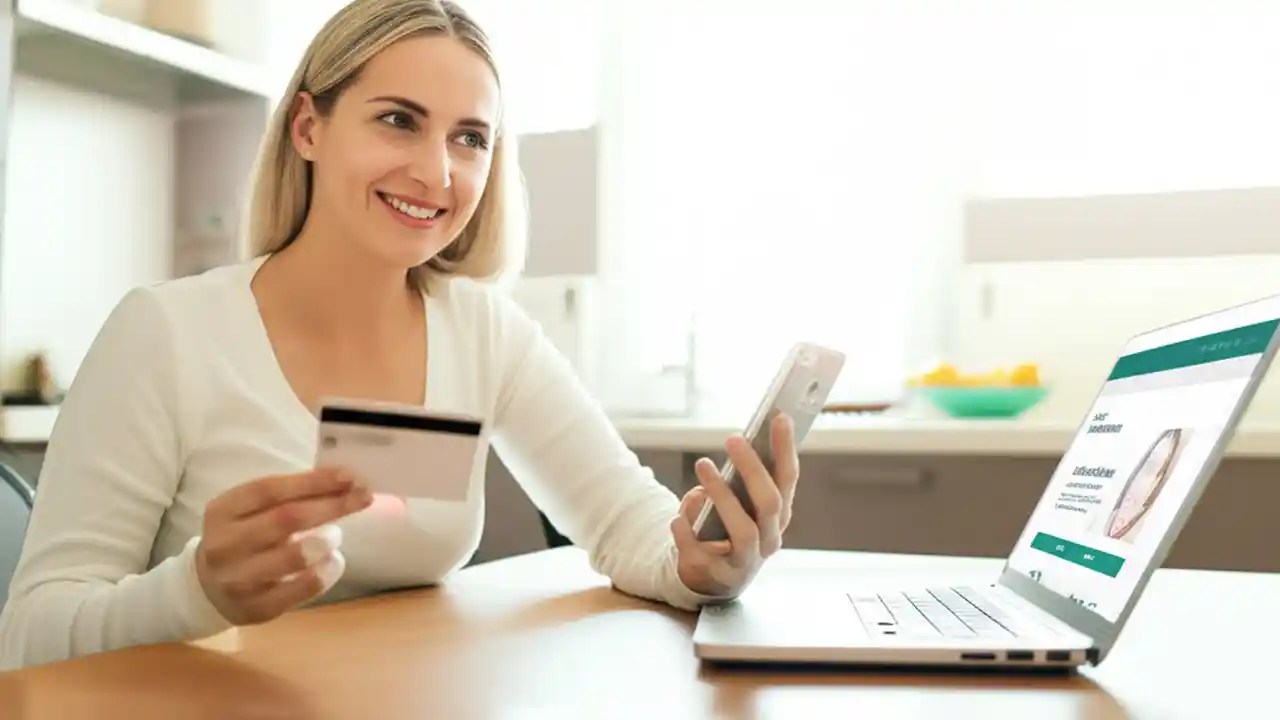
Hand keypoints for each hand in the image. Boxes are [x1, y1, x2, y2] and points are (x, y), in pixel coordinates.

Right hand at [195, 467, 372, 624]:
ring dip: (327, 541)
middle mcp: (225, 544)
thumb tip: (345, 480)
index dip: (313, 481)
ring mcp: (238, 579)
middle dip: (331, 506)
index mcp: (223, 510)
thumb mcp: (252, 511)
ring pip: (293, 556)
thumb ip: (289, 496)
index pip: (270, 489)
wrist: (207, 589)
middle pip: (286, 519)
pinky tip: (334, 561)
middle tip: (363, 497)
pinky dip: (326, 572)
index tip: (349, 476)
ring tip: (336, 535)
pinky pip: (300, 589)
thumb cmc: (244, 538)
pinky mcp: (256, 608)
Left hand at [670, 413, 798, 597]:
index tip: (780, 417)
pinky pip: (699, 549)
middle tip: (733, 438)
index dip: (785, 449)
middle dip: (752, 468)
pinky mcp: (714, 574)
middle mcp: (768, 540)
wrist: (711, 578)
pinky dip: (686, 528)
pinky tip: (677, 518)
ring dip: (722, 494)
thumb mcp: (738, 504)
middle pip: (769, 502)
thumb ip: (735, 483)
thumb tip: (722, 462)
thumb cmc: (726, 528)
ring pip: (742, 528)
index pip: (787, 480)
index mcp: (777, 517)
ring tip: (703, 464)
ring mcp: (743, 561)